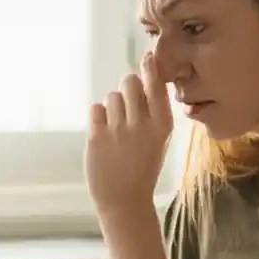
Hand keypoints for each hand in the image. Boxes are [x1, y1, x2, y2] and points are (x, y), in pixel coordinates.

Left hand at [84, 52, 173, 216]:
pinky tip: (104, 133)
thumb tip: (145, 75)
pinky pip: (96, 108)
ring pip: (112, 96)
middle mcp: (142, 125)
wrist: (124, 200)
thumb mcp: (159, 140)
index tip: (147, 58)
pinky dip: (98, 117)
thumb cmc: (143, 166)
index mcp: (162, 125)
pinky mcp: (97, 137)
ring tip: (116, 128)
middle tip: (127, 104)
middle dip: (127, 87)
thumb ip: (154, 111)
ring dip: (112, 106)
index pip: (156, 84)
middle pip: (130, 82)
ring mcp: (118, 131)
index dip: (150, 67)